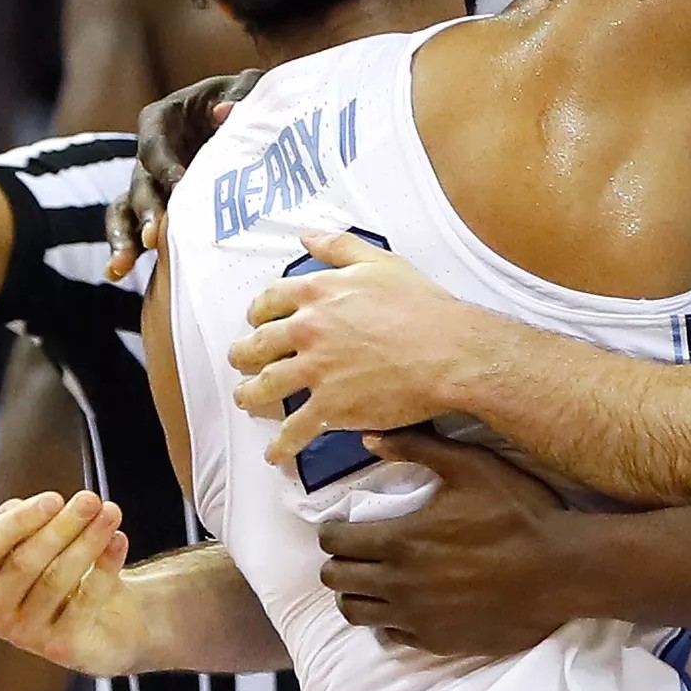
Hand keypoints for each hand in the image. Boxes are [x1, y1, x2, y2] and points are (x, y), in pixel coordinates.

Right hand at [0, 492, 138, 674]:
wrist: (110, 620)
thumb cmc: (71, 572)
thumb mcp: (48, 542)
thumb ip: (30, 523)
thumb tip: (18, 507)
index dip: (20, 520)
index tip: (55, 498)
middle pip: (24, 562)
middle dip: (61, 527)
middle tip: (90, 500)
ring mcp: (25, 635)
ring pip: (55, 579)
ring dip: (87, 541)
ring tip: (111, 513)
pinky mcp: (60, 647)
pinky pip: (85, 600)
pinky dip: (105, 565)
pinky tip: (119, 540)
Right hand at [104, 70, 259, 278]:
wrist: (247, 128)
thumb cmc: (245, 104)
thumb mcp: (248, 90)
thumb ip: (240, 96)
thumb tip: (223, 114)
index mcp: (164, 119)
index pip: (155, 139)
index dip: (164, 161)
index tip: (179, 182)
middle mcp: (150, 153)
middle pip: (141, 181)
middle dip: (147, 208)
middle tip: (155, 234)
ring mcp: (149, 184)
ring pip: (127, 209)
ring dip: (125, 235)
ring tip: (124, 263)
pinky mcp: (154, 210)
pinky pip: (130, 228)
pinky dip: (122, 249)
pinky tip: (117, 272)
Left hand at [230, 231, 489, 460]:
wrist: (449, 351)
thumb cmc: (423, 307)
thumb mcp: (380, 262)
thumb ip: (339, 246)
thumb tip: (307, 238)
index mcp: (317, 292)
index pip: (269, 301)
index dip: (257, 312)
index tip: (257, 320)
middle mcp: (308, 330)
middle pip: (257, 345)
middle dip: (244, 356)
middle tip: (242, 362)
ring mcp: (316, 371)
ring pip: (265, 387)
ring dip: (250, 397)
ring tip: (248, 401)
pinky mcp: (330, 407)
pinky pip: (294, 430)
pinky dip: (281, 445)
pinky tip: (276, 453)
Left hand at [317, 430, 579, 655]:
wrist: (560, 571)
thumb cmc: (517, 513)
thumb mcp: (471, 465)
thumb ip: (415, 448)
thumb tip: (368, 437)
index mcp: (399, 541)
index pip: (334, 543)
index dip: (332, 530)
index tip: (342, 524)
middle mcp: (398, 585)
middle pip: (336, 580)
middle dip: (338, 561)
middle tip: (355, 550)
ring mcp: (416, 618)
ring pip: (355, 612)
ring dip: (355, 592)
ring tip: (372, 577)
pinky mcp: (437, 641)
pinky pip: (390, 635)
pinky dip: (387, 618)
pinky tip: (405, 602)